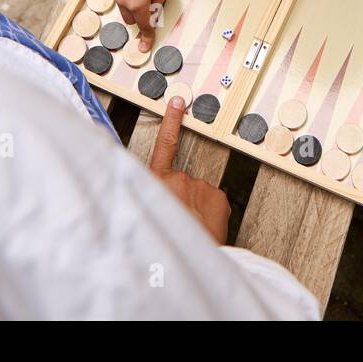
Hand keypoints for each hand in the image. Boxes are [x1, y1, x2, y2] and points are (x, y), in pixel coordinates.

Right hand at [102, 0, 170, 49]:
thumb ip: (158, 3)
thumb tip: (154, 13)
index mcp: (138, 4)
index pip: (144, 26)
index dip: (147, 37)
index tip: (144, 47)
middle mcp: (122, 0)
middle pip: (131, 17)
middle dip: (140, 14)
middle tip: (151, 1)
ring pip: (122, 2)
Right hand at [148, 96, 229, 243]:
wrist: (187, 260)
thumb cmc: (164, 245)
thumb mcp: (145, 215)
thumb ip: (151, 197)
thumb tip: (161, 200)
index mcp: (155, 182)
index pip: (163, 145)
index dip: (171, 122)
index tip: (178, 101)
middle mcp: (177, 179)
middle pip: (181, 183)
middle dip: (181, 199)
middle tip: (178, 222)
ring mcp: (200, 186)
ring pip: (198, 195)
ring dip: (196, 209)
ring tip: (190, 229)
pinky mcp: (217, 196)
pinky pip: (213, 202)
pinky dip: (210, 214)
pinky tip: (204, 227)